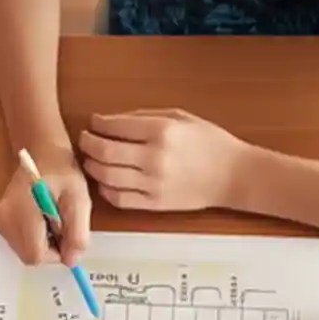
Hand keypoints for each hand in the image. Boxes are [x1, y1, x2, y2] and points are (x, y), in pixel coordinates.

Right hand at [0, 145, 91, 265]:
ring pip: (25, 252)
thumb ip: (77, 234)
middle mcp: (6, 219)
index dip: (56, 253)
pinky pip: (20, 243)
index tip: (67, 236)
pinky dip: (34, 238)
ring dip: (43, 243)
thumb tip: (71, 261)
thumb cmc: (63, 174)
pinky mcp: (1, 222)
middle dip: (50, 248)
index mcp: (23, 212)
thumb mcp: (80, 201)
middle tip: (61, 226)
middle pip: (29, 256)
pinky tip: (42, 219)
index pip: (36, 255)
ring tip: (52, 219)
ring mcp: (0, 221)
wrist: (42, 154)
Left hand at [80, 109, 247, 211]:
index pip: (116, 126)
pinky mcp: (155, 204)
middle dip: (88, 144)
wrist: (233, 175)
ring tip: (92, 160)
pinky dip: (105, 190)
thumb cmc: (209, 142)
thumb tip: (111, 120)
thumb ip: (144, 116)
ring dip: (93, 167)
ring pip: (107, 177)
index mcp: (161, 131)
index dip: (98, 124)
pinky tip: (106, 181)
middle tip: (84, 140)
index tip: (94, 123)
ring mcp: (153, 183)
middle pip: (105, 152)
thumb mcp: (180, 116)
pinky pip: (119, 199)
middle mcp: (154, 158)